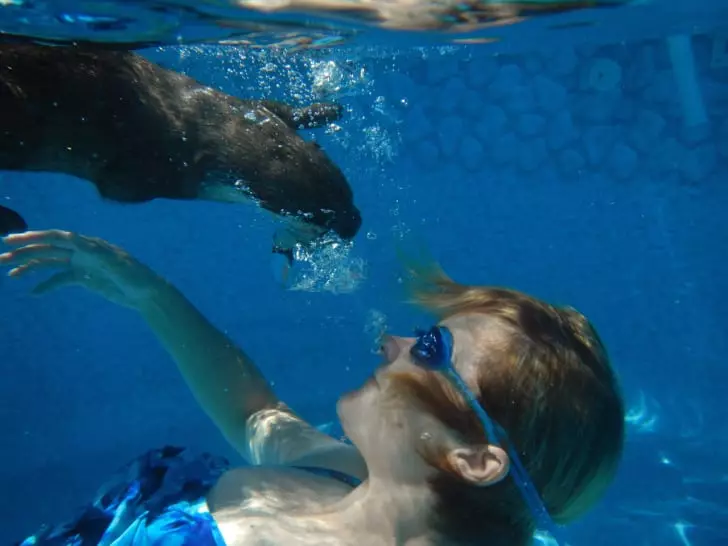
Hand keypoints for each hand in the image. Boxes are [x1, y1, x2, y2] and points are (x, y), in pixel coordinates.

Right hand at [0, 230, 164, 309]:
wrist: (147, 294)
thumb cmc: (136, 277)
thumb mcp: (116, 265)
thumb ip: (94, 252)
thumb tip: (70, 236)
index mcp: (89, 245)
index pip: (57, 237)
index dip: (35, 237)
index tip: (14, 240)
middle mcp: (82, 252)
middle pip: (48, 248)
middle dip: (25, 251)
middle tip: (2, 255)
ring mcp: (82, 265)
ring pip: (50, 263)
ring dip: (30, 266)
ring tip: (9, 272)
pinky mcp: (85, 279)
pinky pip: (61, 280)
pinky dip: (47, 285)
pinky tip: (34, 294)